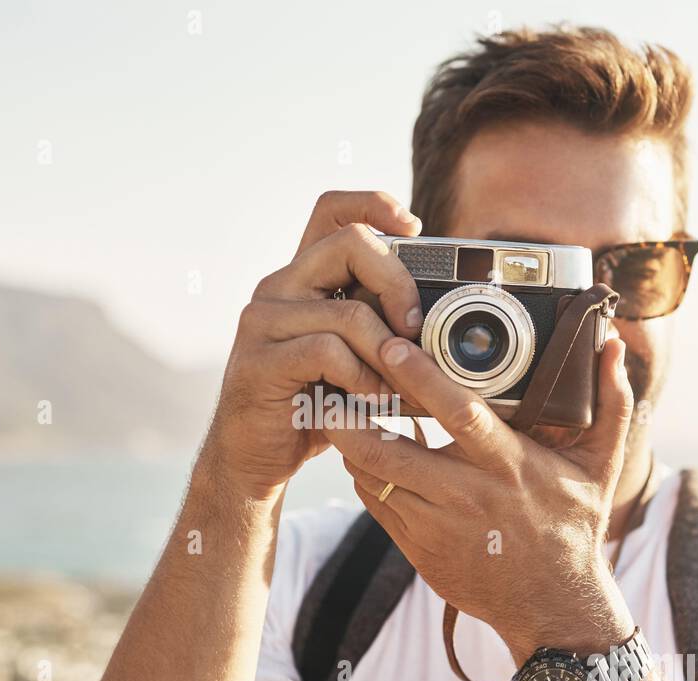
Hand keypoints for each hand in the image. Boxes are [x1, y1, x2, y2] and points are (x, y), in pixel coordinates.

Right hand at [199, 191, 423, 499]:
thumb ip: (379, 326)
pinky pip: (327, 352)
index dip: (376, 204)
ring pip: (348, 310)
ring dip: (388, 353)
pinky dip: (362, 379)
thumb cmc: (312, 407)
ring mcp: (264, 321)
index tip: (415, 229)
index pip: (332, 209)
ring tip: (399, 388)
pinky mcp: (259, 360)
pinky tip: (369, 401)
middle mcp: (278, 287)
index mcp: (303, 279)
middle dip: (399, 283)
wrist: (256, 459)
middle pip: (349, 242)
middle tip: (416, 329)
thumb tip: (441, 314)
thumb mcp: (355, 358)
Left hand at [323, 332, 635, 661]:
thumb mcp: (601, 467)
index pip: (458, 413)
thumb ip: (611, 402)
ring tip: (333, 407)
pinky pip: (375, 503)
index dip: (419, 378)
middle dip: (351, 415)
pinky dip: (363, 474)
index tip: (390, 346)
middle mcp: (468, 495)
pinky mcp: (417, 549)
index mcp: (509, 465)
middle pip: (390, 450)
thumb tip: (615, 344)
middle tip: (330, 379)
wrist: (553, 607)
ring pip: (372, 476)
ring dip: (348, 443)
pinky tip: (358, 451)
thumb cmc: (574, 527)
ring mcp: (437, 526)